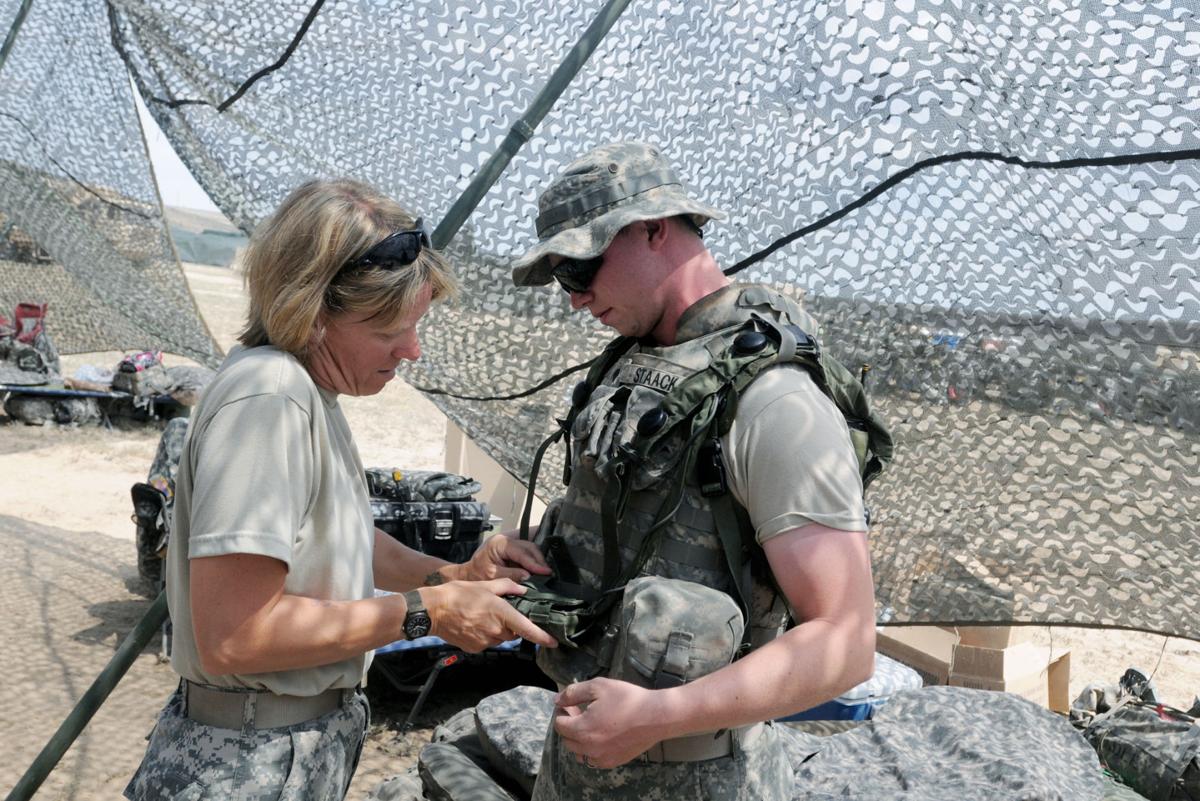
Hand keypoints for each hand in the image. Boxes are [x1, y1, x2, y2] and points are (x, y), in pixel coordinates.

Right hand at [420, 579, 557, 652]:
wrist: (433, 611)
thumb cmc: (458, 594)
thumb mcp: (485, 585)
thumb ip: (508, 586)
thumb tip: (522, 589)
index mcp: (502, 614)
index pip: (528, 629)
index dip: (543, 637)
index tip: (554, 642)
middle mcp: (496, 631)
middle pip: (513, 633)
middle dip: (511, 625)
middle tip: (498, 611)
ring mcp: (485, 641)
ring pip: (500, 638)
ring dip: (498, 629)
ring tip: (482, 616)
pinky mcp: (475, 648)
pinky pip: (487, 642)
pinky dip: (485, 635)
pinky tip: (474, 624)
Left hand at [456, 531, 551, 582]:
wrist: (469, 573)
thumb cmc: (477, 574)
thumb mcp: (492, 576)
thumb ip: (511, 575)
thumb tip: (529, 576)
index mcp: (499, 543)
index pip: (521, 551)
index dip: (534, 562)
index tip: (545, 572)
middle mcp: (505, 539)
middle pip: (529, 546)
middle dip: (539, 559)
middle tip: (548, 573)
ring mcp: (510, 541)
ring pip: (530, 547)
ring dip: (539, 558)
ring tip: (547, 571)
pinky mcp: (513, 547)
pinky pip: (528, 550)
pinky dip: (535, 558)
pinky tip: (542, 566)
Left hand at [553, 678, 664, 767]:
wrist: (656, 716)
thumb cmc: (627, 699)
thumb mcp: (598, 687)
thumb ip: (574, 693)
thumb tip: (557, 700)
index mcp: (582, 730)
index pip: (559, 724)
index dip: (563, 711)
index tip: (574, 703)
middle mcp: (588, 749)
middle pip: (567, 739)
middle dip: (570, 724)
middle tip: (582, 710)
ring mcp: (601, 758)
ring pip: (579, 752)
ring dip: (579, 738)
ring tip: (592, 723)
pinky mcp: (613, 762)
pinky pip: (593, 759)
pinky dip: (592, 749)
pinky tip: (603, 734)